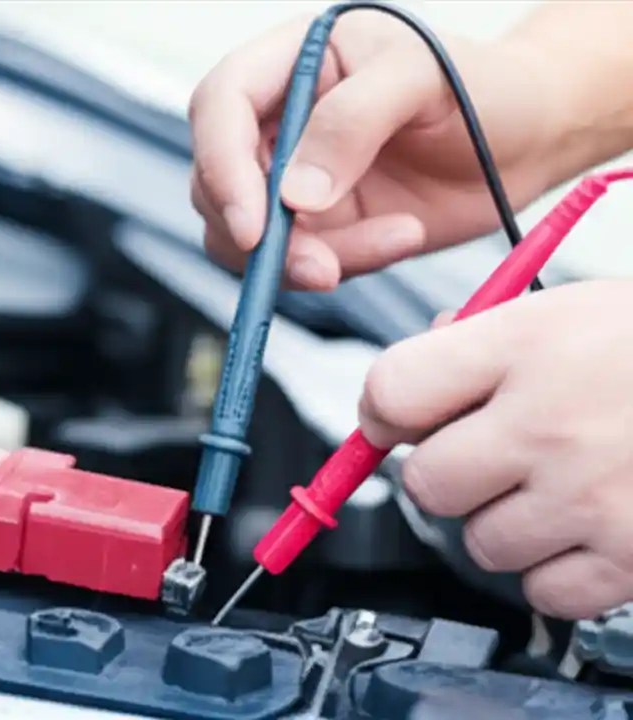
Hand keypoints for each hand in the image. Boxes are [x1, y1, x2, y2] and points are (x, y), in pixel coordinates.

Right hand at [188, 13, 570, 289]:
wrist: (532, 139)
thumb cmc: (484, 86)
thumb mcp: (423, 78)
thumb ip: (353, 122)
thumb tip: (294, 195)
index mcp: (291, 61)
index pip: (219, 105)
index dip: (221, 164)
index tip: (255, 223)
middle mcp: (277, 120)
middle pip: (216, 181)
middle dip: (263, 232)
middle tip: (321, 262)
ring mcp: (291, 178)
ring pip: (246, 235)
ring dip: (302, 258)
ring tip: (389, 241)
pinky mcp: (316, 227)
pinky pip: (294, 262)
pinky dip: (339, 266)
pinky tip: (396, 239)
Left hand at [359, 281, 632, 618]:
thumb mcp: (565, 309)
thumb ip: (475, 340)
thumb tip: (398, 396)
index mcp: (525, 344)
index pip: (391, 392)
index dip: (385, 411)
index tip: (400, 419)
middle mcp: (548, 422)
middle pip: (425, 483)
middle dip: (448, 473)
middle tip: (489, 457)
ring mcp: (589, 495)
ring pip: (480, 542)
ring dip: (505, 522)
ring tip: (558, 486)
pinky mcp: (631, 554)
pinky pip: (543, 590)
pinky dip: (557, 570)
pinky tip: (587, 527)